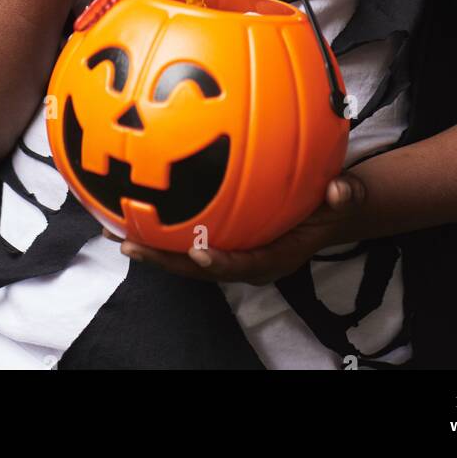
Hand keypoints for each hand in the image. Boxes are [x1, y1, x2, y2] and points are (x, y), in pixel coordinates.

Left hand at [102, 173, 366, 284]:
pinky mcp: (217, 234)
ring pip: (183, 253)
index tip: (198, 253)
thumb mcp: (346, 199)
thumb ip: (344, 196)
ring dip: (149, 244)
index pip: (243, 266)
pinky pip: (184, 232)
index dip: (220, 263)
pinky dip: (158, 222)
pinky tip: (128, 204)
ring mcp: (228, 248)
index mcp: (273, 257)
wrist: (325, 209)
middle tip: (130, 246)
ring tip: (110, 229)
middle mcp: (244, 258)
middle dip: (163, 259)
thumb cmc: (331, 205)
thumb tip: (340, 191)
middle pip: (198, 266)